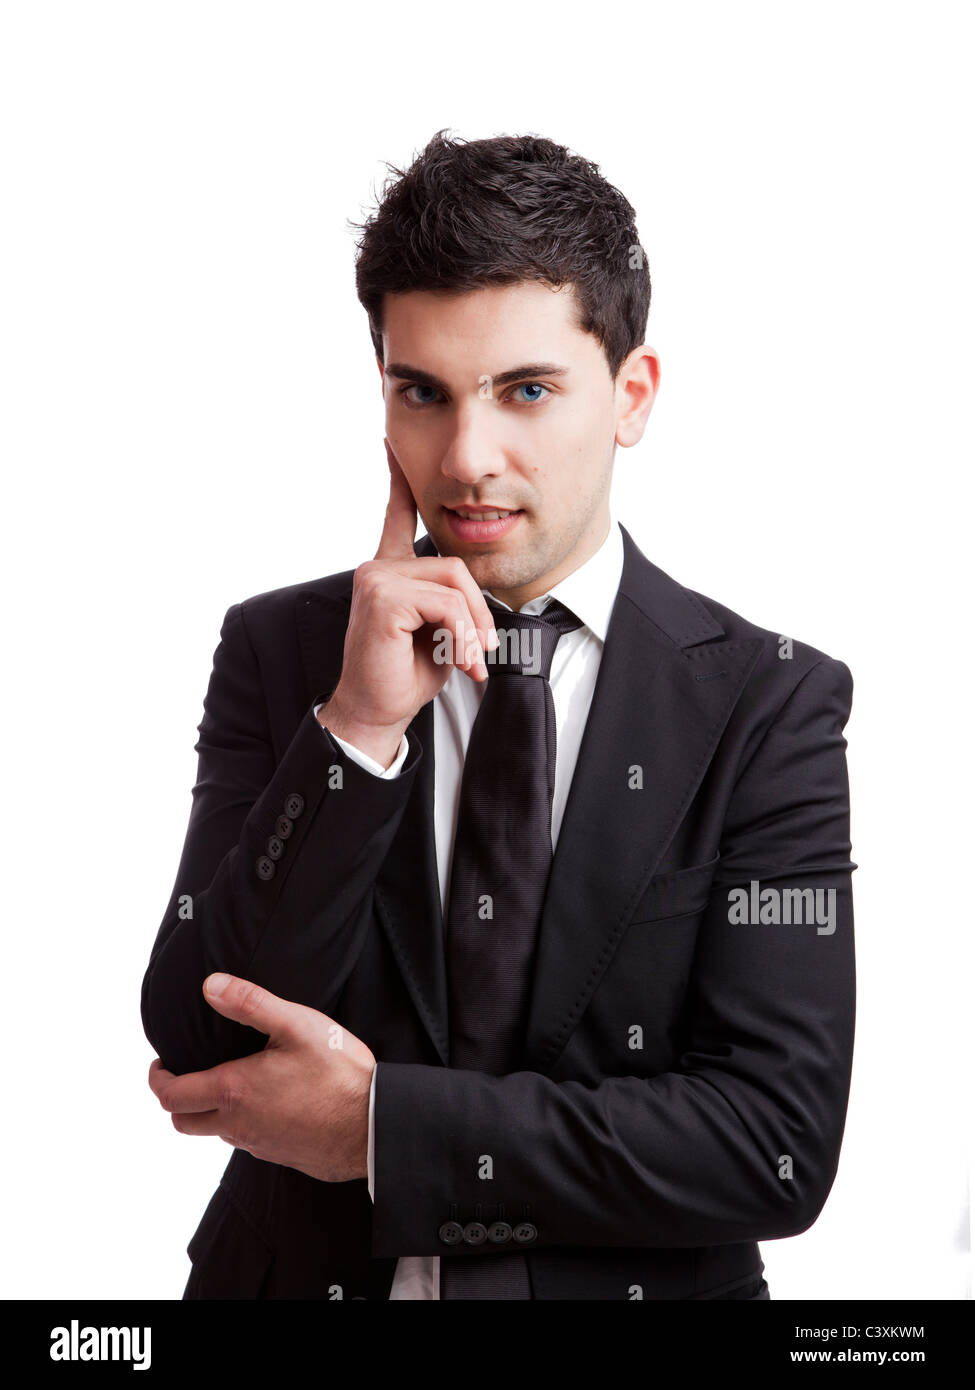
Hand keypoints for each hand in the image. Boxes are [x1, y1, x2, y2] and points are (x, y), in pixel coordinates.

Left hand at [148, 973, 374, 1182]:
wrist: (374, 1126)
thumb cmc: (339, 1073)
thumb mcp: (296, 1024)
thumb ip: (249, 1003)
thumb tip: (209, 986)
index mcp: (235, 1090)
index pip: (172, 1095)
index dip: (159, 1079)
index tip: (161, 1064)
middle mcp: (239, 1125)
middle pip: (183, 1122)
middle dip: (176, 1099)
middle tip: (184, 1076)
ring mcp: (259, 1145)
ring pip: (216, 1133)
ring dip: (210, 1112)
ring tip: (228, 1084)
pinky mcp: (281, 1156)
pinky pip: (247, 1142)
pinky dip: (241, 1123)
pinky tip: (265, 1104)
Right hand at [319, 440, 498, 764]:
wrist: (375, 712)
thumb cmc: (404, 677)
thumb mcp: (439, 633)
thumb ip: (452, 603)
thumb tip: (474, 596)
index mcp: (389, 571)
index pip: (396, 516)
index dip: (398, 482)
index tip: (390, 446)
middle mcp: (379, 567)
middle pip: (454, 565)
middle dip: (478, 612)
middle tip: (481, 653)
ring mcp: (377, 578)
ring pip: (454, 584)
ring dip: (472, 628)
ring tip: (470, 662)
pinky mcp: (382, 596)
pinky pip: (445, 604)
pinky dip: (461, 635)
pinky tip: (457, 662)